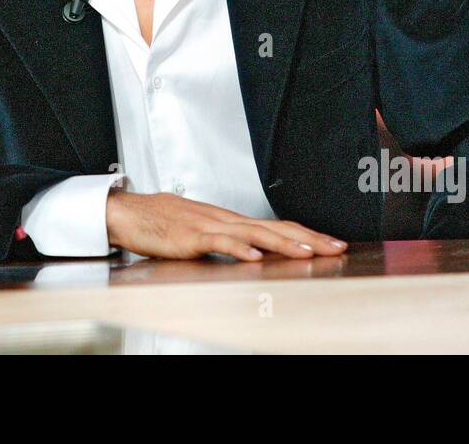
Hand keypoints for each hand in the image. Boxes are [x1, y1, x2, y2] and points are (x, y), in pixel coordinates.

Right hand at [105, 190, 346, 260]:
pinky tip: (255, 257)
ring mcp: (210, 227)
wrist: (131, 212)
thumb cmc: (164, 222)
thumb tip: (252, 250)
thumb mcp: (203, 231)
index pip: (278, 226)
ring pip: (255, 233)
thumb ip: (227, 240)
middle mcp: (227, 220)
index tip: (332, 242)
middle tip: (337, 247)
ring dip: (284, 243)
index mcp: (232, 220)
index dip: (306, 234)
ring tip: (308, 252)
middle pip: (276, 227)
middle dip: (309, 238)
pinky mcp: (192, 237)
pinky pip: (220, 243)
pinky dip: (240, 249)